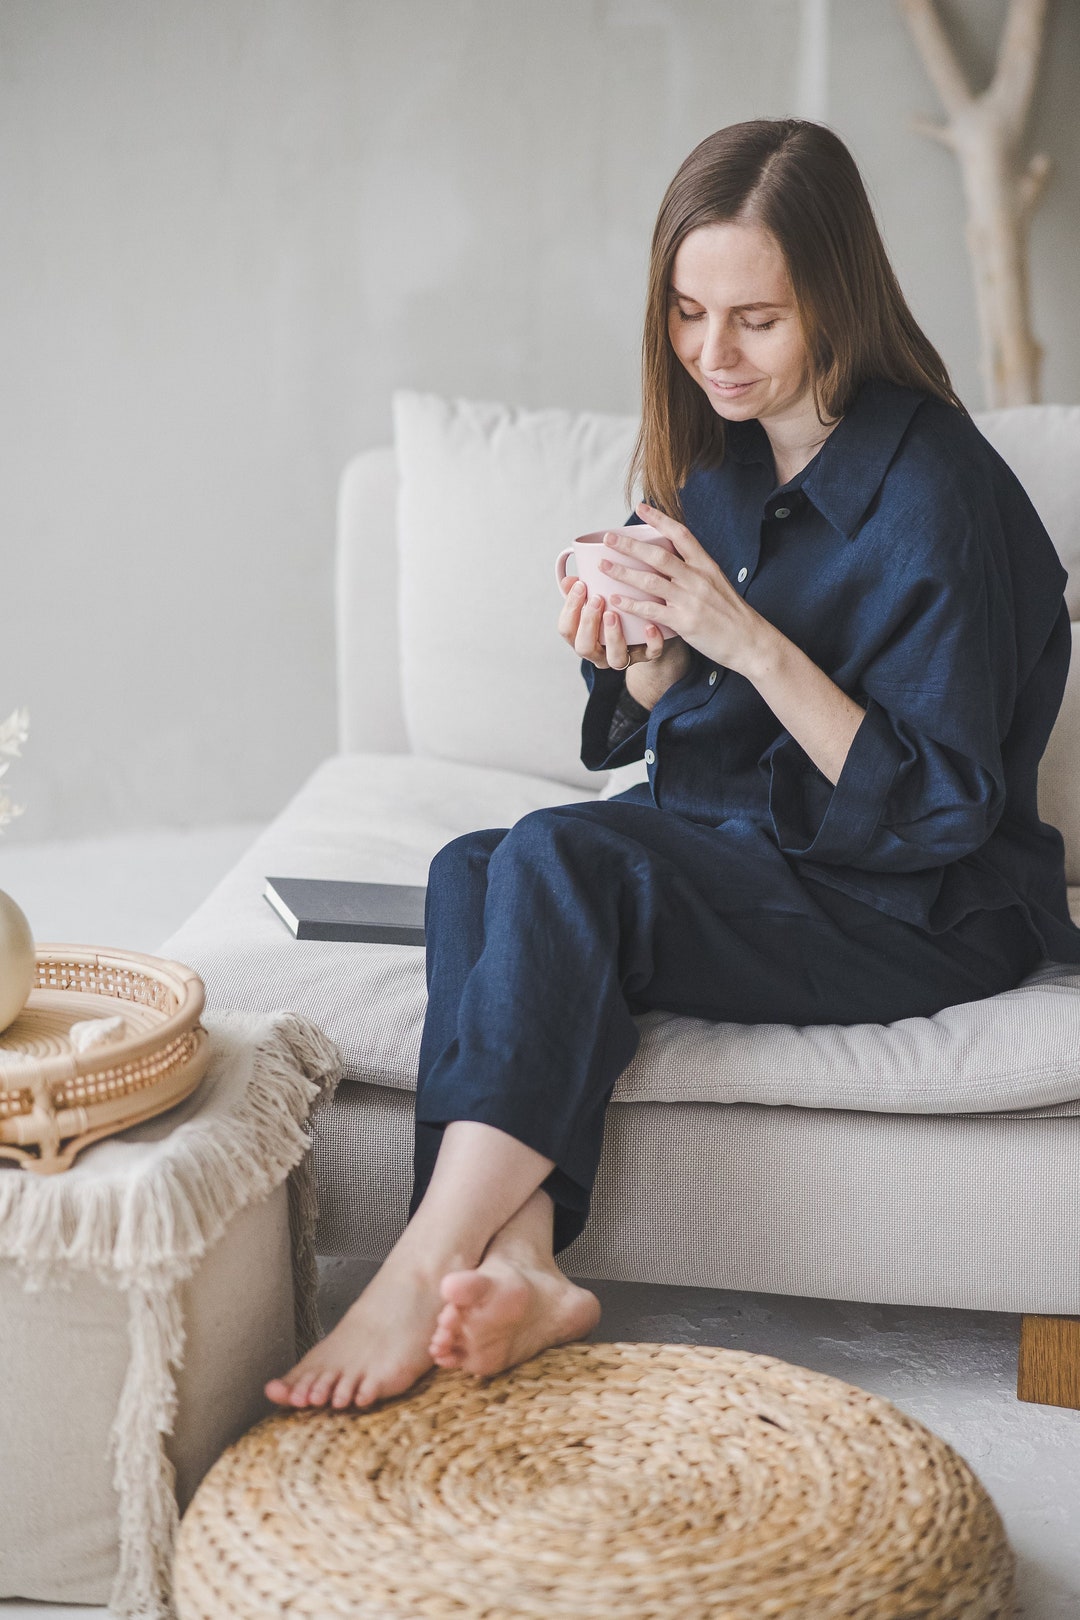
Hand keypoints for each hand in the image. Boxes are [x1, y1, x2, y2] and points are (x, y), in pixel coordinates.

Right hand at [557, 573, 671, 672]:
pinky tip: (650, 626)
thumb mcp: (595, 603)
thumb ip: (582, 593)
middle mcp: (600, 654)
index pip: (567, 630)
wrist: (641, 630)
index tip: (581, 585)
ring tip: (614, 614)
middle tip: (597, 599)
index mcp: (583, 640)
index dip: (570, 609)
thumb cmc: (612, 612)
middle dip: (588, 623)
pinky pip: (650, 654)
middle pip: (584, 648)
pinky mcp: (646, 656)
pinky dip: (651, 642)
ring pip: (616, 659)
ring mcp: (623, 657)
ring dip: (613, 636)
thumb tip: (569, 580)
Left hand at [596, 502, 775, 678]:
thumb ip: (695, 572)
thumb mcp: (718, 584)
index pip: (681, 534)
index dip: (659, 519)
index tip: (641, 507)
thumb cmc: (733, 615)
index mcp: (707, 566)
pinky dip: (631, 604)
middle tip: (608, 538)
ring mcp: (691, 600)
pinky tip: (615, 599)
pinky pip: (651, 610)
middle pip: (658, 555)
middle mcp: (698, 579)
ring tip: (603, 565)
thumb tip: (671, 561)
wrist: (751, 642)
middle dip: (630, 545)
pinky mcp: (684, 622)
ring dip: (623, 571)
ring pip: (650, 580)